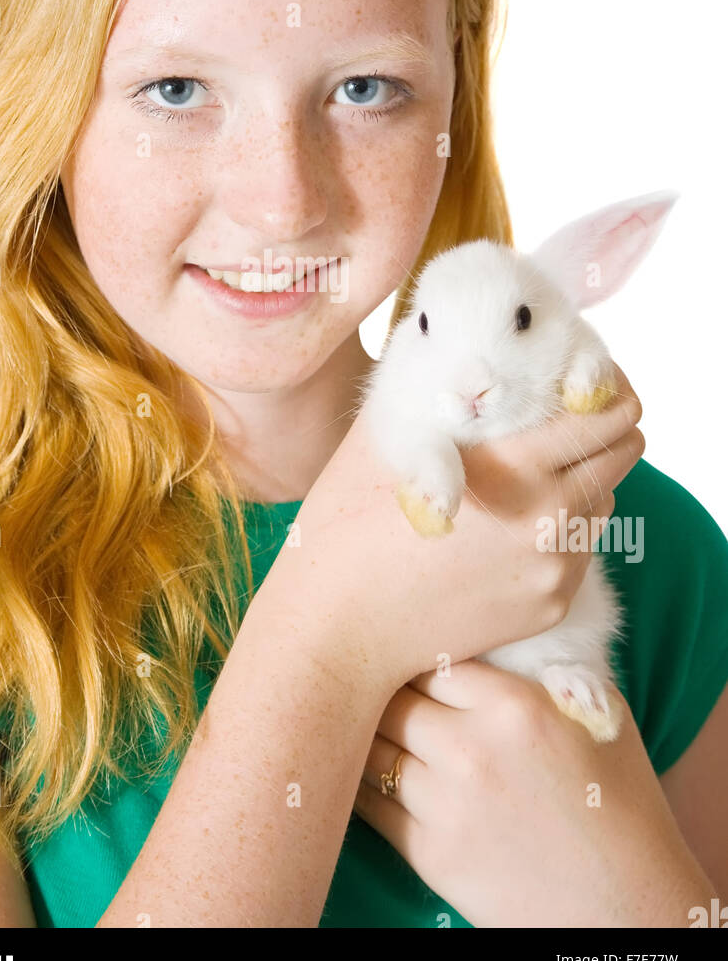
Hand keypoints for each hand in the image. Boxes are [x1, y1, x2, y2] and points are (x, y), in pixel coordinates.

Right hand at [260, 360, 645, 697]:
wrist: (337, 627)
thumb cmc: (348, 522)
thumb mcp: (387, 431)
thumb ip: (433, 378)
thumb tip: (455, 332)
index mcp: (513, 466)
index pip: (606, 413)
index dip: (605, 385)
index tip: (586, 376)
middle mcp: (547, 518)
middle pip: (623, 451)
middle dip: (604, 427)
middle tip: (568, 415)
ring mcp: (553, 568)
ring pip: (603, 500)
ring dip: (581, 478)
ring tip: (529, 472)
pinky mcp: (548, 606)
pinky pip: (580, 549)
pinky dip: (559, 529)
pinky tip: (510, 523)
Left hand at [353, 659, 714, 927]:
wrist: (626, 906)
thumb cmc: (621, 804)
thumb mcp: (599, 713)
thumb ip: (536, 668)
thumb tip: (486, 627)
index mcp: (515, 706)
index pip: (429, 656)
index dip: (411, 651)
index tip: (402, 650)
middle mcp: (473, 749)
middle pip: (390, 698)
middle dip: (378, 688)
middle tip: (366, 680)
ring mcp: (446, 805)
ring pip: (371, 747)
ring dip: (364, 733)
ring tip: (357, 721)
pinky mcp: (430, 854)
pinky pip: (369, 804)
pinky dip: (360, 783)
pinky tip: (361, 770)